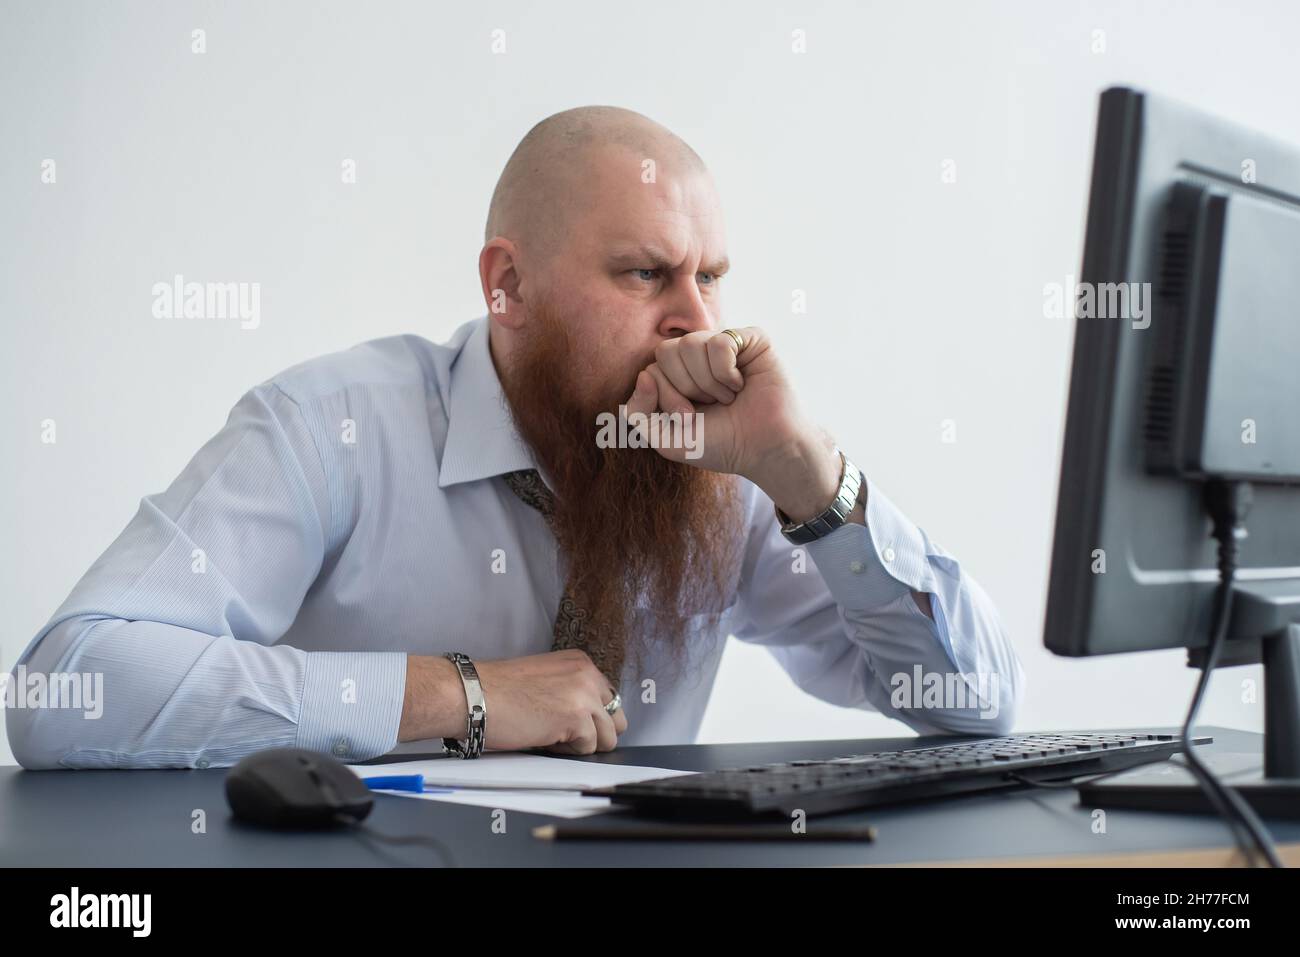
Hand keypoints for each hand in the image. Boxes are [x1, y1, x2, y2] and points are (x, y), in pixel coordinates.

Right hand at [400, 650, 627, 754]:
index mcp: (581, 662)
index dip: (590, 718)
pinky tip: (543, 738)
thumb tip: (591, 720)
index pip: (609, 699)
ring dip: (581, 744)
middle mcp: (588, 674)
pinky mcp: (577, 717)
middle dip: (595, 732)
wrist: (472, 694)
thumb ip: (572, 691)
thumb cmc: (497, 691)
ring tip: (550, 735)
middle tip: (563, 734)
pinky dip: (567, 751)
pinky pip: (588, 748)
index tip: (567, 722)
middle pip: (617, 718)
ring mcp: (585, 695)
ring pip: (608, 737)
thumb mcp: (545, 679)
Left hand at [621, 327, 842, 521]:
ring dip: (708, 382)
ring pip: (691, 343)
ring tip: (728, 397)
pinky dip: (726, 371)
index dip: (666, 396)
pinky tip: (741, 384)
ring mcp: (723, 344)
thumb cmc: (719, 444)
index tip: (690, 420)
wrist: (764, 449)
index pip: (651, 369)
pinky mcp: (750, 339)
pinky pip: (720, 341)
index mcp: (676, 376)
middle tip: (711, 405)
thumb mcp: (666, 439)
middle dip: (686, 387)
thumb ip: (639, 413)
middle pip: (666, 351)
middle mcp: (697, 356)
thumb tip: (644, 375)